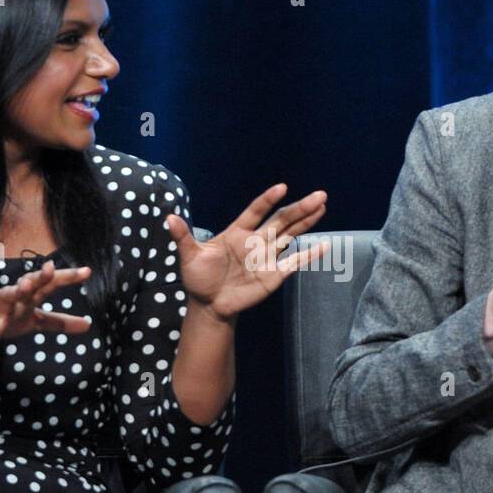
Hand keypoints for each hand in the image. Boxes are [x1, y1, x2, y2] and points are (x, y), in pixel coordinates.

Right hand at [0, 259, 92, 348]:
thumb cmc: (2, 316)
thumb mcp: (32, 320)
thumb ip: (58, 322)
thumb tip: (88, 325)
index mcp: (29, 300)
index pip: (51, 285)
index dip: (68, 278)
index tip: (87, 271)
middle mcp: (16, 301)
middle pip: (32, 287)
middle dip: (42, 278)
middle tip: (51, 268)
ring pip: (7, 299)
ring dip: (15, 291)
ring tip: (24, 286)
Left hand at [164, 183, 330, 320]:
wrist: (209, 305)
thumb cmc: (199, 278)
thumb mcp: (189, 256)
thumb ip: (183, 237)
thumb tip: (169, 217)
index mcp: (238, 233)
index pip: (256, 211)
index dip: (268, 200)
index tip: (282, 187)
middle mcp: (256, 241)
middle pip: (281, 220)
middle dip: (300, 208)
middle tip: (320, 195)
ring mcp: (267, 257)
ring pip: (291, 235)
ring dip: (307, 222)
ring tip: (323, 205)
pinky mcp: (274, 275)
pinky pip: (294, 262)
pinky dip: (309, 255)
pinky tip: (324, 245)